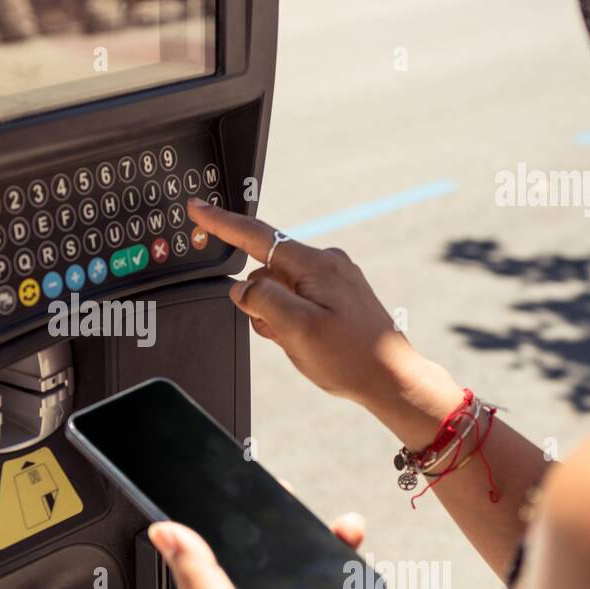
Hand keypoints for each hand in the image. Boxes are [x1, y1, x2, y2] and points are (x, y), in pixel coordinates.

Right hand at [188, 198, 455, 415]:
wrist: (392, 379)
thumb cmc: (352, 358)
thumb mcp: (296, 330)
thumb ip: (262, 301)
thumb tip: (241, 288)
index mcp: (315, 264)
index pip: (256, 236)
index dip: (221, 223)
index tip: (198, 209)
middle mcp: (326, 263)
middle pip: (267, 270)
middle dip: (260, 302)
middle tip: (279, 335)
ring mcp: (334, 278)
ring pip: (280, 288)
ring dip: (277, 315)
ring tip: (300, 343)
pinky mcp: (338, 293)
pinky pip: (297, 298)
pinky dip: (291, 319)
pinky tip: (309, 341)